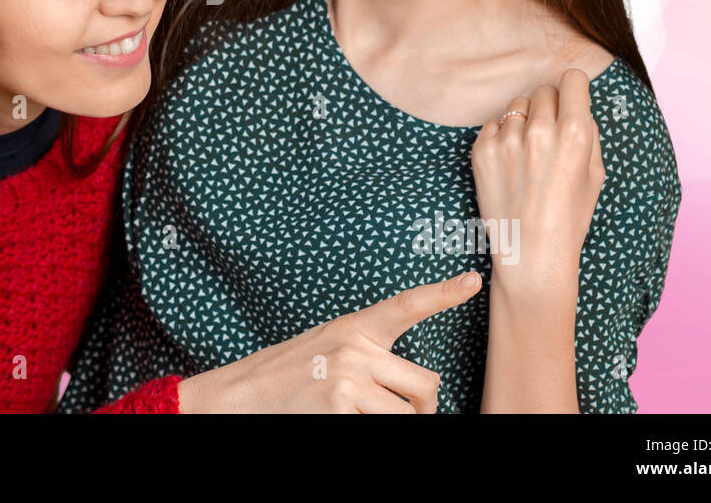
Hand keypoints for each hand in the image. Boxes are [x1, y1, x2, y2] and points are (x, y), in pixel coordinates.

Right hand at [177, 271, 481, 412]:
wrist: (236, 397)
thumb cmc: (286, 378)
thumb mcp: (327, 352)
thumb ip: (368, 358)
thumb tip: (419, 393)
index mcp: (353, 328)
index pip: (405, 306)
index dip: (443, 293)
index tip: (473, 279)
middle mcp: (354, 348)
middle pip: (426, 386)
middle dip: (421, 409)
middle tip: (402, 414)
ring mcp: (347, 379)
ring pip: (410, 416)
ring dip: (394, 424)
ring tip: (360, 415)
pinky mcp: (339, 409)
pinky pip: (381, 430)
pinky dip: (363, 429)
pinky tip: (335, 419)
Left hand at [470, 68, 605, 295]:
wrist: (531, 252)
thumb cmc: (568, 216)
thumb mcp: (594, 173)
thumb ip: (588, 132)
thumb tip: (578, 103)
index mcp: (574, 133)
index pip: (572, 79)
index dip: (573, 89)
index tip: (570, 99)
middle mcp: (540, 130)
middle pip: (543, 90)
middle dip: (549, 107)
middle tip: (550, 135)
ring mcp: (507, 139)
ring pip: (517, 105)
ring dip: (523, 121)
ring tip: (528, 155)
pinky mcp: (482, 149)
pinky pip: (494, 124)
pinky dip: (501, 137)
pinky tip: (510, 164)